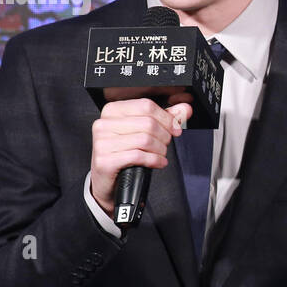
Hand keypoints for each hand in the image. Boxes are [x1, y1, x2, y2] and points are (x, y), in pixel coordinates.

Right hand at [88, 92, 192, 217]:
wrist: (108, 179)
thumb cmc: (124, 153)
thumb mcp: (143, 131)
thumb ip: (164, 118)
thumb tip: (184, 108)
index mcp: (112, 111)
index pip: (146, 106)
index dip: (166, 119)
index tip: (175, 129)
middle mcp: (103, 124)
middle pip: (148, 123)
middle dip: (164, 136)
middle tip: (165, 145)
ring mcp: (102, 143)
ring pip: (145, 140)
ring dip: (160, 150)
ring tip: (160, 154)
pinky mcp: (105, 160)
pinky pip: (138, 156)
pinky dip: (154, 160)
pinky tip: (157, 162)